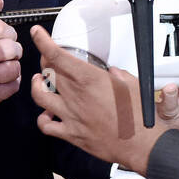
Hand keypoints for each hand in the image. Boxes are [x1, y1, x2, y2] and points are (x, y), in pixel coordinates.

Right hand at [0, 0, 23, 113]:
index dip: (7, 30)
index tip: (4, 34)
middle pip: (9, 47)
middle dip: (13, 48)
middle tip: (7, 50)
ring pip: (14, 67)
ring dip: (13, 65)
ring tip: (3, 64)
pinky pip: (12, 86)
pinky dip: (12, 81)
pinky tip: (1, 78)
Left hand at [29, 25, 165, 175]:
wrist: (142, 144)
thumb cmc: (139, 117)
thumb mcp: (132, 85)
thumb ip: (118, 76)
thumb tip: (113, 73)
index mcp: (91, 79)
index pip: (58, 56)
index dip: (43, 42)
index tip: (37, 34)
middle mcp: (76, 96)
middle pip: (48, 72)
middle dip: (45, 61)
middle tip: (48, 59)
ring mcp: (71, 115)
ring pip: (40, 96)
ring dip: (37, 85)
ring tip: (39, 81)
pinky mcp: (71, 133)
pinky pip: (46, 126)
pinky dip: (43, 119)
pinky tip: (47, 115)